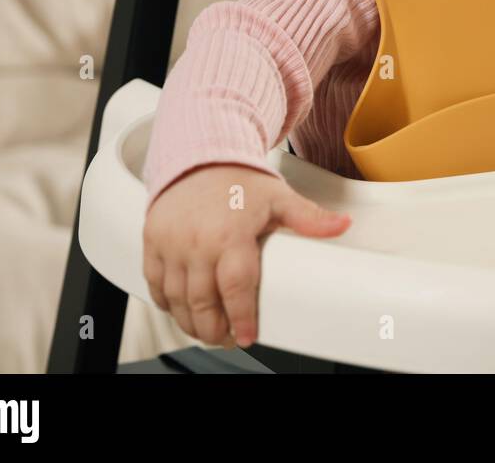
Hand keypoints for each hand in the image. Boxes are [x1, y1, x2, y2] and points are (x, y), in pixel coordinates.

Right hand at [143, 163, 350, 347]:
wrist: (199, 156)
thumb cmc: (239, 179)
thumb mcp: (279, 198)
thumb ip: (309, 218)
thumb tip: (343, 226)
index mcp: (230, 234)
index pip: (236, 288)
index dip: (241, 318)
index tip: (247, 336)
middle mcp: (196, 242)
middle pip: (202, 302)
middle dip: (215, 329)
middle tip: (228, 338)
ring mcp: (170, 244)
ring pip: (177, 299)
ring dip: (191, 322)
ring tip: (209, 331)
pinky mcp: (151, 242)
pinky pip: (155, 283)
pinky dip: (167, 303)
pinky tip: (182, 311)